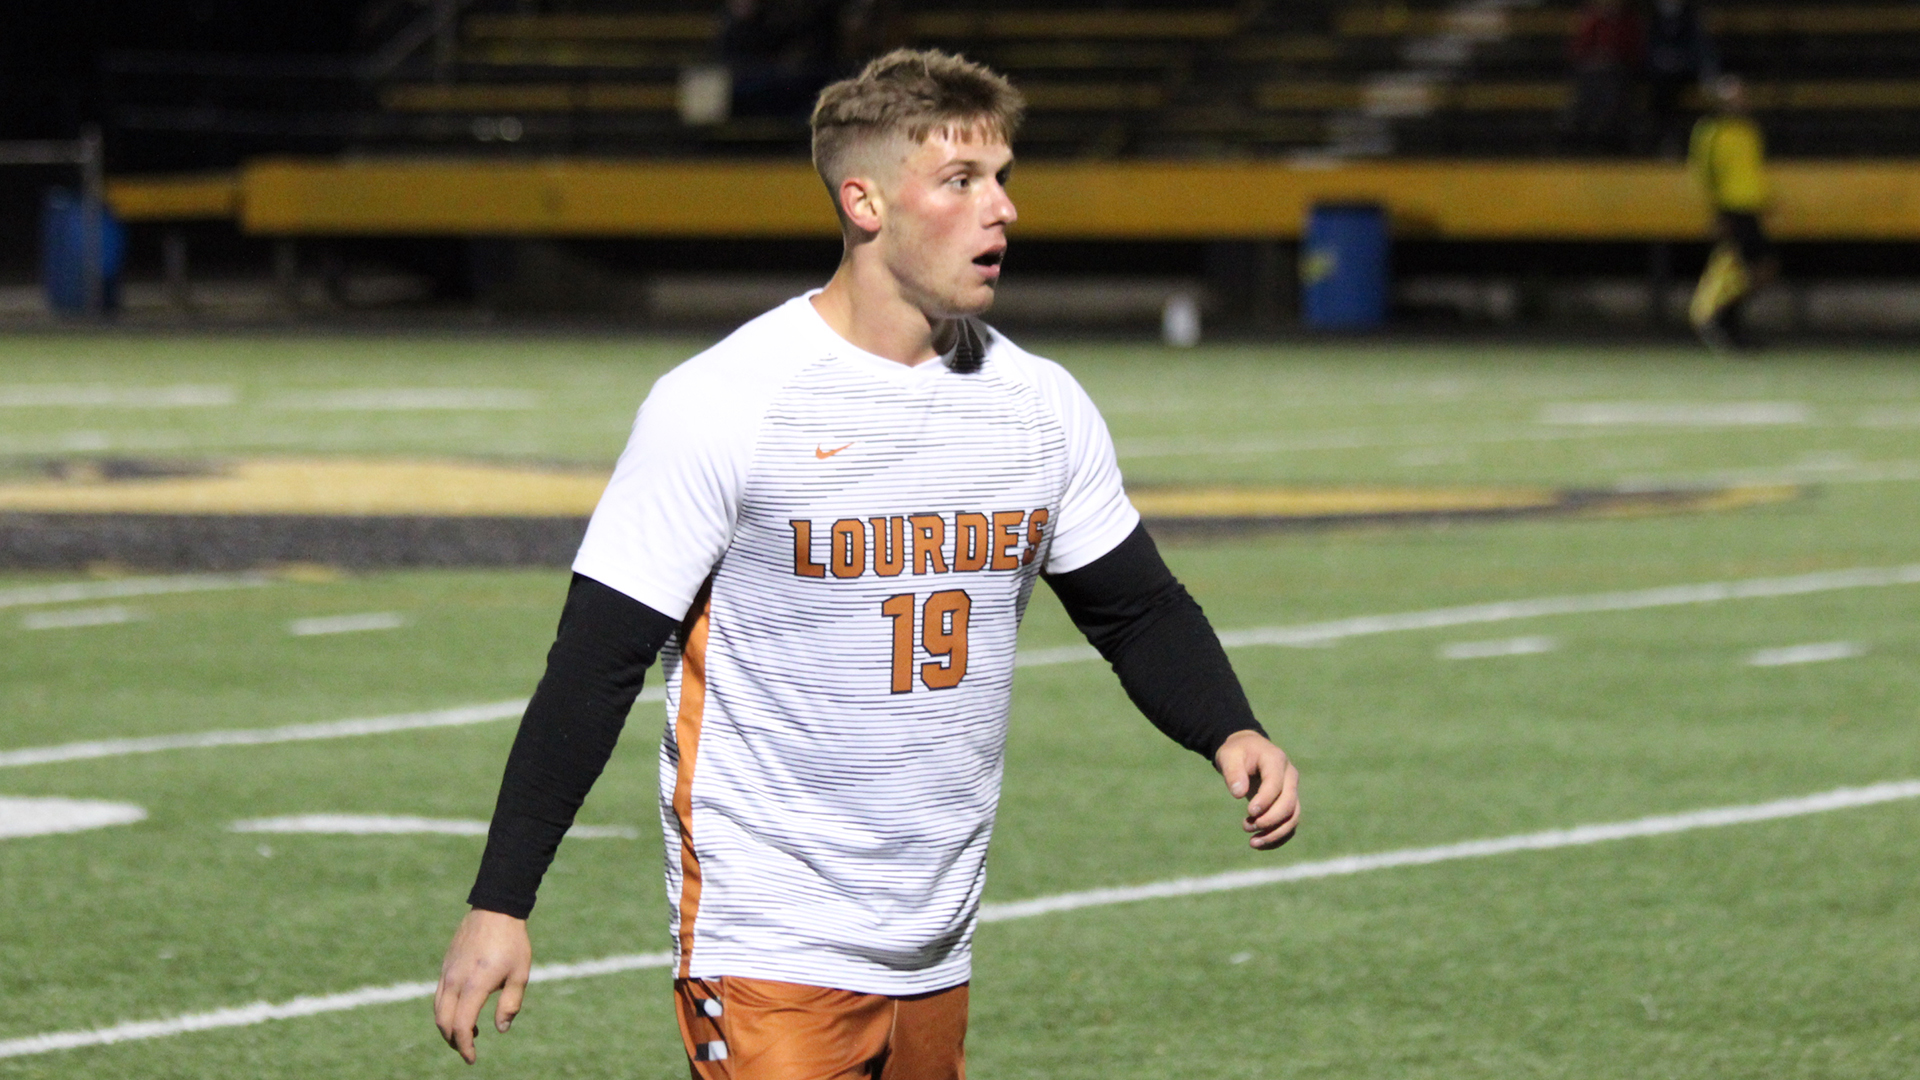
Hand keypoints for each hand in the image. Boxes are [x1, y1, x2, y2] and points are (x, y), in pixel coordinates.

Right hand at [433, 908, 531, 1063]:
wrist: (495, 909)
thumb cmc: (512, 942)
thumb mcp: (520, 974)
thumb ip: (510, 1004)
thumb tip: (500, 1029)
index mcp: (475, 985)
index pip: (461, 1026)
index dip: (465, 1047)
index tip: (472, 1058)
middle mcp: (455, 980)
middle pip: (443, 1022)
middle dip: (453, 1041)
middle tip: (468, 1049)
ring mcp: (447, 972)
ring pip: (438, 1009)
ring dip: (448, 1027)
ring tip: (467, 1033)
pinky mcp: (445, 965)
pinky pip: (439, 995)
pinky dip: (446, 1011)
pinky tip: (462, 1011)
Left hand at [1213, 730, 1299, 850]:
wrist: (1248, 750)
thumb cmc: (1238, 752)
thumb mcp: (1229, 756)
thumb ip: (1233, 772)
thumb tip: (1238, 793)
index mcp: (1276, 760)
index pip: (1276, 784)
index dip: (1265, 800)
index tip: (1249, 812)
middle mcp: (1289, 776)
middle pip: (1289, 803)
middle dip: (1270, 820)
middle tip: (1246, 826)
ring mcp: (1292, 790)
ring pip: (1293, 817)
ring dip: (1275, 833)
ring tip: (1252, 842)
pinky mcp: (1289, 803)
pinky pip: (1289, 823)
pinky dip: (1278, 837)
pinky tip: (1259, 843)